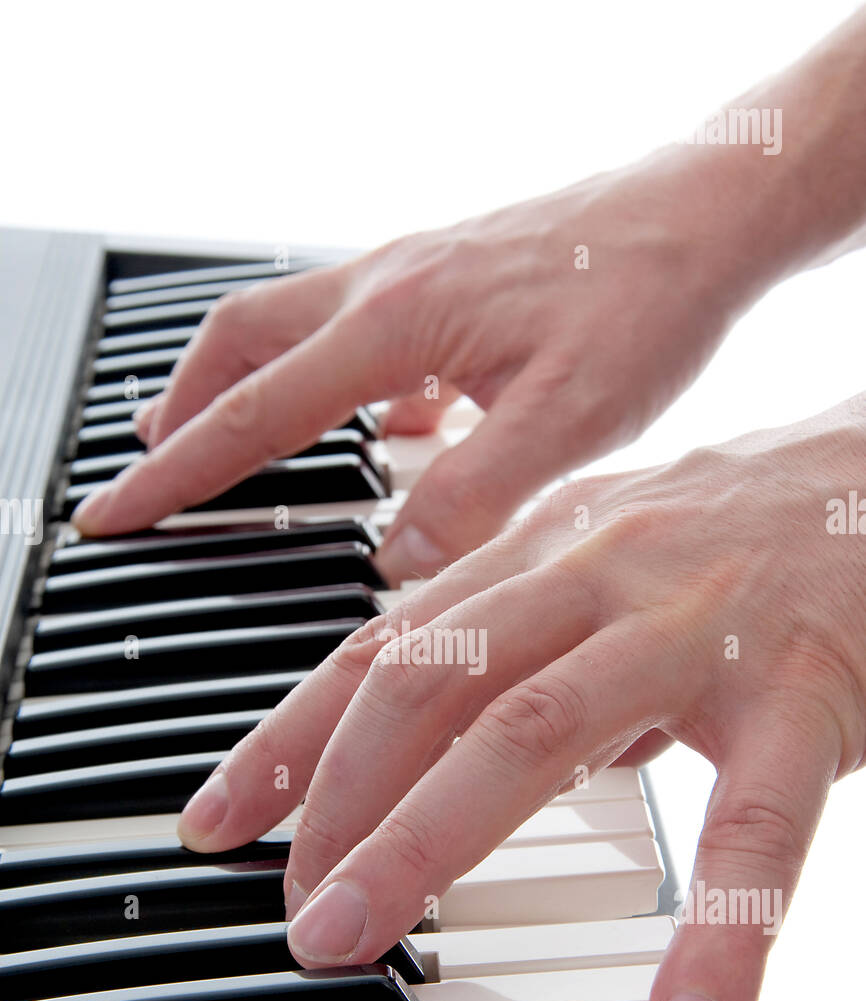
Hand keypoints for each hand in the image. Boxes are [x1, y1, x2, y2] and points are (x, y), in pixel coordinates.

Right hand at [72, 144, 772, 580]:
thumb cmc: (647, 298)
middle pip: (234, 343)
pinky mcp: (445, 279)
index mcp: (397, 322)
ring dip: (234, 383)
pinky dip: (324, 375)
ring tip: (213, 441)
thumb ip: (471, 495)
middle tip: (144, 473)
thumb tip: (395, 561)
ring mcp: (410, 274)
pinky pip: (351, 325)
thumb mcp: (567, 420)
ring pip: (283, 324)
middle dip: (175, 411)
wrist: (704, 219)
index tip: (122, 512)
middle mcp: (386, 285)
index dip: (178, 473)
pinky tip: (360, 421)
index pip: (254, 412)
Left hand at [176, 393, 865, 1000]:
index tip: (221, 818)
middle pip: (425, 687)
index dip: (291, 736)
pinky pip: (757, 820)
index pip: (384, 647)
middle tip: (297, 913)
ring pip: (533, 730)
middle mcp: (591, 572)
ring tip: (367, 941)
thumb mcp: (609, 562)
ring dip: (426, 841)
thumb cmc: (744, 530)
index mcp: (540, 555)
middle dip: (336, 806)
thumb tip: (459, 741)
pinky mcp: (803, 687)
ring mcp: (690, 627)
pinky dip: (720, 926)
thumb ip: (528, 640)